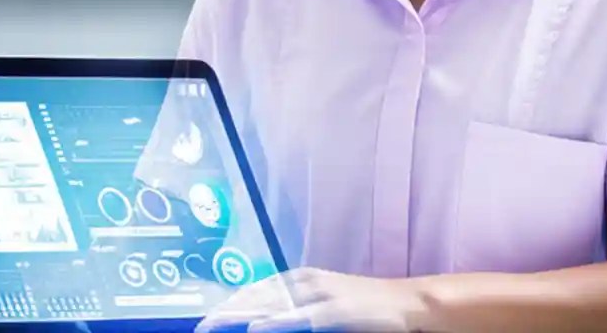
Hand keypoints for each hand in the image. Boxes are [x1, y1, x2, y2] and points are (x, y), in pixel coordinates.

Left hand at [195, 267, 428, 332]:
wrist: (407, 305)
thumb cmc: (366, 308)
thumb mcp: (327, 304)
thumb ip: (299, 310)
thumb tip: (266, 320)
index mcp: (303, 278)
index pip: (256, 288)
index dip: (229, 303)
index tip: (207, 319)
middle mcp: (307, 281)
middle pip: (256, 295)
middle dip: (225, 312)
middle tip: (199, 327)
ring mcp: (321, 294)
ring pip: (270, 304)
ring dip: (238, 315)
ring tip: (213, 326)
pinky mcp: (335, 311)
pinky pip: (298, 317)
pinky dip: (275, 321)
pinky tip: (255, 328)